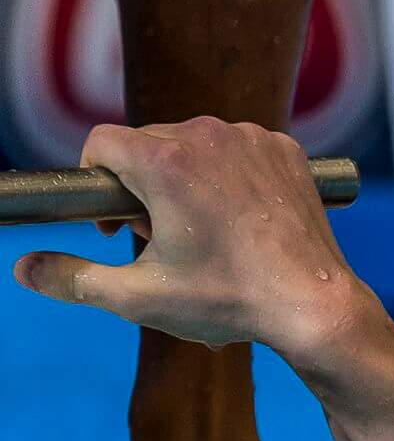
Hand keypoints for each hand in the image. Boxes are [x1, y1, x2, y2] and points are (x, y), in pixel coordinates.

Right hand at [13, 119, 367, 363]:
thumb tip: (24, 268)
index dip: (97, 186)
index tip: (117, 228)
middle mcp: (207, 134)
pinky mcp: (286, 150)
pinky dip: (232, 178)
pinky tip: (243, 221)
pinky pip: (240, 152)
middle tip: (165, 241)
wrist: (316, 307)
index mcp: (163, 159)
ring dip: (187, 181)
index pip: (100, 146)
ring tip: (206, 235)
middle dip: (144, 189)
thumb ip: (74, 278)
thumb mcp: (140, 297)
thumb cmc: (231, 301)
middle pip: (147, 146)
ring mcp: (252, 138)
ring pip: (195, 148)